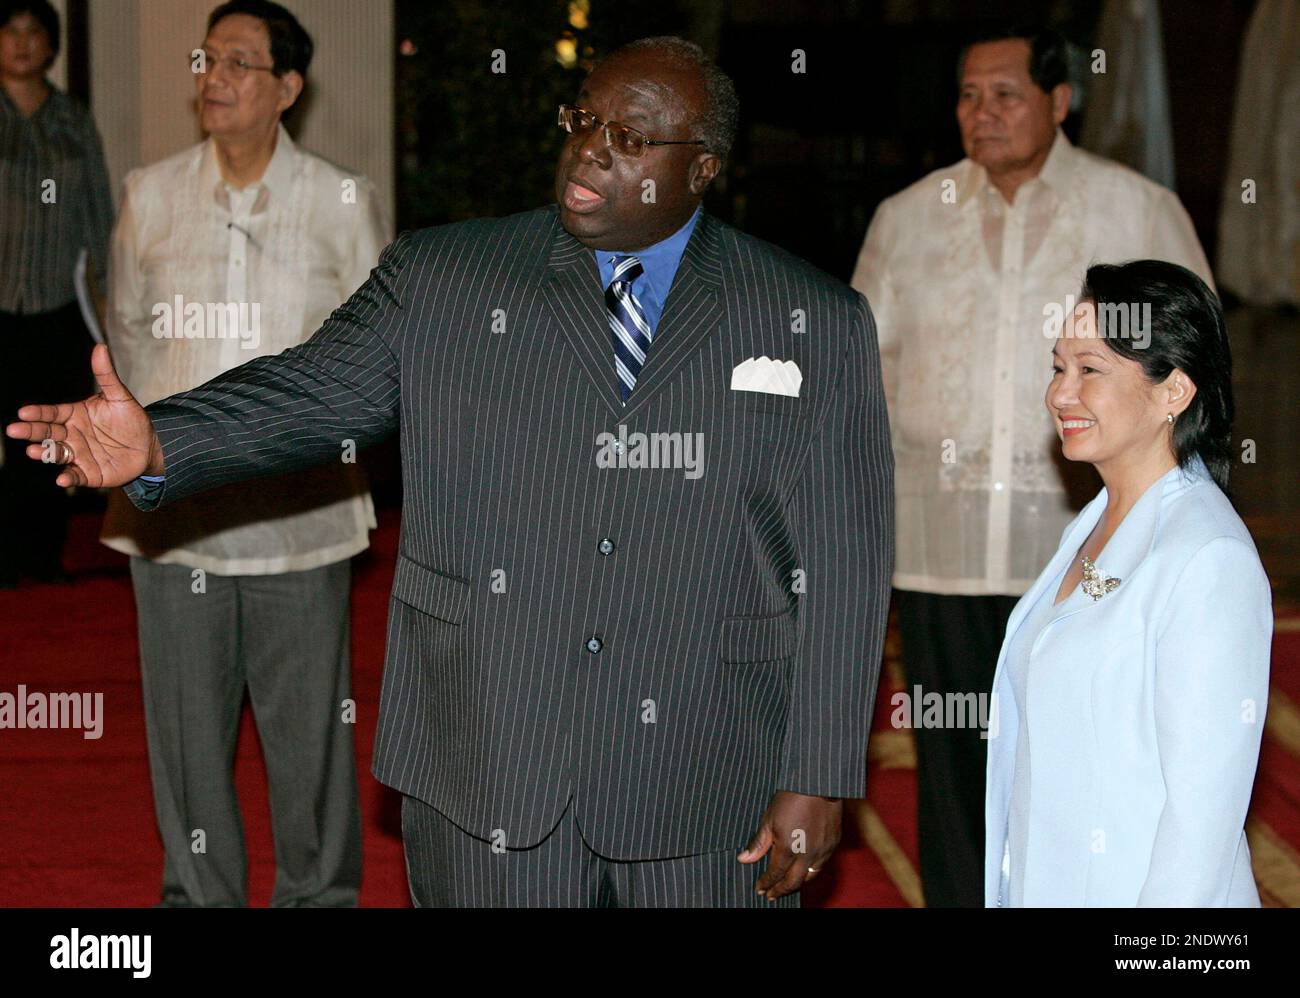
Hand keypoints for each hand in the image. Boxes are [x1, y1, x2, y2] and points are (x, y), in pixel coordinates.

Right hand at [5, 343, 162, 487]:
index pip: (52, 413)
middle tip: (14, 430)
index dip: (39, 413)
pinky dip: (67, 477)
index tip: (24, 412)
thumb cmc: (131, 419)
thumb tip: (100, 347)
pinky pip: (75, 475)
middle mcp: (71, 435)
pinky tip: (62, 479)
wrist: (148, 445)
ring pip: (56, 454)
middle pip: (47, 433)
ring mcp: (78, 454)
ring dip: (44, 453)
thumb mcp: (119, 396)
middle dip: (30, 432)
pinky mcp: (89, 473)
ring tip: (34, 451)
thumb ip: (106, 375)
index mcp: (73, 415)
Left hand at [738, 790, 842, 900]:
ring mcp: (823, 849)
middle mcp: (808, 853)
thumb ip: (759, 843)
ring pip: (810, 876)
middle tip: (771, 895)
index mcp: (789, 847)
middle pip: (794, 882)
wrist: (818, 782)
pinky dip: (811, 871)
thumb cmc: (791, 797)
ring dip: (797, 883)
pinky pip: (822, 864)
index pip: (776, 874)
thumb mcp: (769, 818)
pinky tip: (804, 869)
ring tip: (787, 885)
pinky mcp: (833, 843)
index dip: (766, 883)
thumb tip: (744, 860)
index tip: (760, 889)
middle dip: (780, 890)